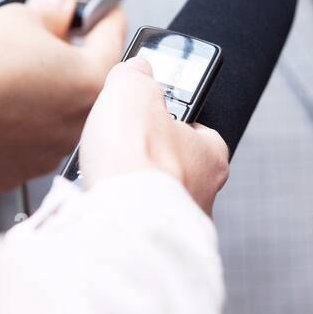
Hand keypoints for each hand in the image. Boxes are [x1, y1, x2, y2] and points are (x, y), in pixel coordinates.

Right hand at [0, 0, 124, 190]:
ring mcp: (47, 152)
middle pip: (84, 84)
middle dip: (68, 62)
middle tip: (45, 42)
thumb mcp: (18, 17)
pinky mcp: (14, 171)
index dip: (105, 18)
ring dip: (42, 99)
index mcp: (92, 81)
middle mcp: (78, 124)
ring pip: (54, 118)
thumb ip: (51, 11)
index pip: (112, 39)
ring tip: (9, 78)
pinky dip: (13, 128)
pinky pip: (22, 144)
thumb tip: (60, 4)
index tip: (103, 11)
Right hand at [78, 58, 229, 214]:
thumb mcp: (133, 91)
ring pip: (156, 197)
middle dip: (149, 156)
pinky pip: (136, 221)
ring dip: (132, 187)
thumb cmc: (136, 159)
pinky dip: (120, 212)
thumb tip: (136, 70)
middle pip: (176, 165)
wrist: (121, 218)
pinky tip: (100, 203)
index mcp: (211, 154)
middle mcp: (205, 192)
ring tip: (105, 175)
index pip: (200, 129)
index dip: (172, 119)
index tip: (151, 114)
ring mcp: (181, 221)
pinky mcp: (155, 243)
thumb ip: (137, 76)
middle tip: (122, 147)